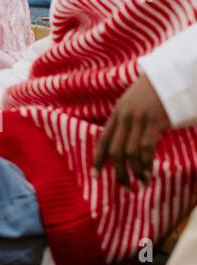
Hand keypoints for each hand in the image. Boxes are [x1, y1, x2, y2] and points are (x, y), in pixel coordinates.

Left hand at [94, 73, 169, 187]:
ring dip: (136, 172)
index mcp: (116, 114)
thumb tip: (123, 143)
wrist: (169, 76)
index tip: (95, 176)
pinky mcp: (155, 122)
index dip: (98, 160)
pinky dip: (147, 163)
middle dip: (119, 173)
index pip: (102, 141)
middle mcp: (125, 118)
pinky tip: (151, 173)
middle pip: (115, 152)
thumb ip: (125, 121)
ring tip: (143, 184)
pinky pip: (147, 148)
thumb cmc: (152, 91)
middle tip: (126, 188)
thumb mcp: (132, 104)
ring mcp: (139, 120)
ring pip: (130, 153)